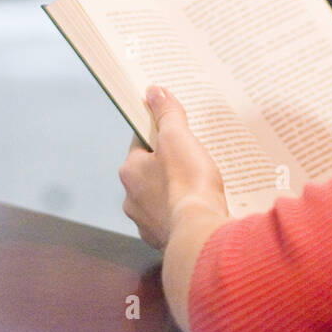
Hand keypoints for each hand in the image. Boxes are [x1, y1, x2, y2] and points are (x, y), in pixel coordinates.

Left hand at [118, 85, 229, 249]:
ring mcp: (146, 222)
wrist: (202, 234)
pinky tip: (201, 209)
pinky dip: (183, 214)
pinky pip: (173, 220)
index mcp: (130, 170)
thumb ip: (166, 113)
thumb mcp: (178, 137)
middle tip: (192, 156)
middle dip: (168, 164)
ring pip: (160, 198)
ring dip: (175, 191)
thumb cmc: (189, 184)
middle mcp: (131, 198)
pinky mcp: (164, 240)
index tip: (175, 129)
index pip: (140, 142)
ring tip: (200, 185)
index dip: (158, 133)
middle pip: (149, 171)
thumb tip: (154, 91)